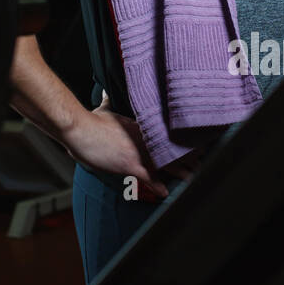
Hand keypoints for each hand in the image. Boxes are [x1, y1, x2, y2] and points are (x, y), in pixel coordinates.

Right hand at [64, 95, 202, 198]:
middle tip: (203, 162)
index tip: (192, 143)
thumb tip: (105, 91)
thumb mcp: (103, 109)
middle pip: (170, 150)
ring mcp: (138, 153)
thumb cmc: (90, 120)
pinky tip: (165, 193)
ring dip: (180, 172)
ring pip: (165, 164)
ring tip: (194, 178)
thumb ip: (108, 101)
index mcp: (139, 129)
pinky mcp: (129, 164)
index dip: (178, 141)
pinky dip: (157, 185)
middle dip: (187, 157)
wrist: (80, 129)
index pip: (164, 136)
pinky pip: (148, 177)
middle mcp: (143, 141)